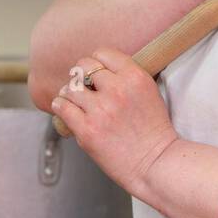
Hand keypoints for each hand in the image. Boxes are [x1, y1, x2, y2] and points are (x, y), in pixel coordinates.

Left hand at [49, 48, 177, 196]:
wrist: (156, 164)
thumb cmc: (154, 132)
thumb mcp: (149, 93)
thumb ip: (127, 78)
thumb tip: (100, 70)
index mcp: (134, 77)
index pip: (103, 53)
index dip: (97, 63)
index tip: (96, 74)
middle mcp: (116, 89)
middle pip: (84, 66)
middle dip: (81, 75)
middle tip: (83, 86)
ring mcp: (100, 110)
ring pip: (70, 87)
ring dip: (70, 93)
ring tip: (74, 100)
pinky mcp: (87, 130)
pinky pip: (62, 107)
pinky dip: (61, 106)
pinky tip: (65, 109)